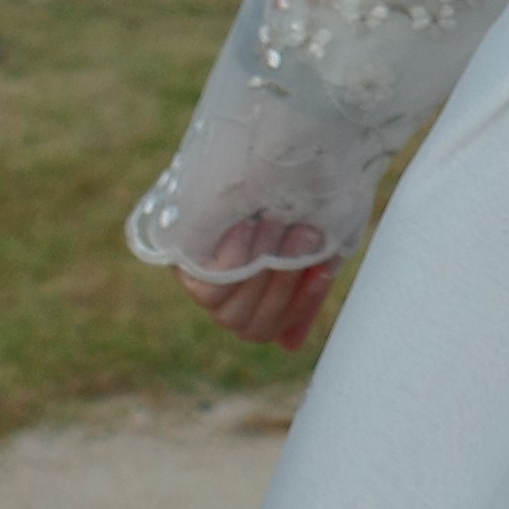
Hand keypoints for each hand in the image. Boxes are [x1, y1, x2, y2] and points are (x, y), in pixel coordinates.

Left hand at [175, 211, 340, 354]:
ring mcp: (204, 294)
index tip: (323, 267)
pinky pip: (209, 289)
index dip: (302, 304)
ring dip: (259, 268)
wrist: (248, 164)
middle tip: (304, 235)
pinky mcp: (184, 272)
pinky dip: (232, 262)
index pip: (276, 329)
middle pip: (254, 327)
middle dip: (284, 281)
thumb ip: (304, 287)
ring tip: (275, 226)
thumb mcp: (304, 246)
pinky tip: (244, 229)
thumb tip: (289, 345)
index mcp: (258, 307)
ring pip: (231, 312)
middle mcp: (227, 308)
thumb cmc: (284, 206)